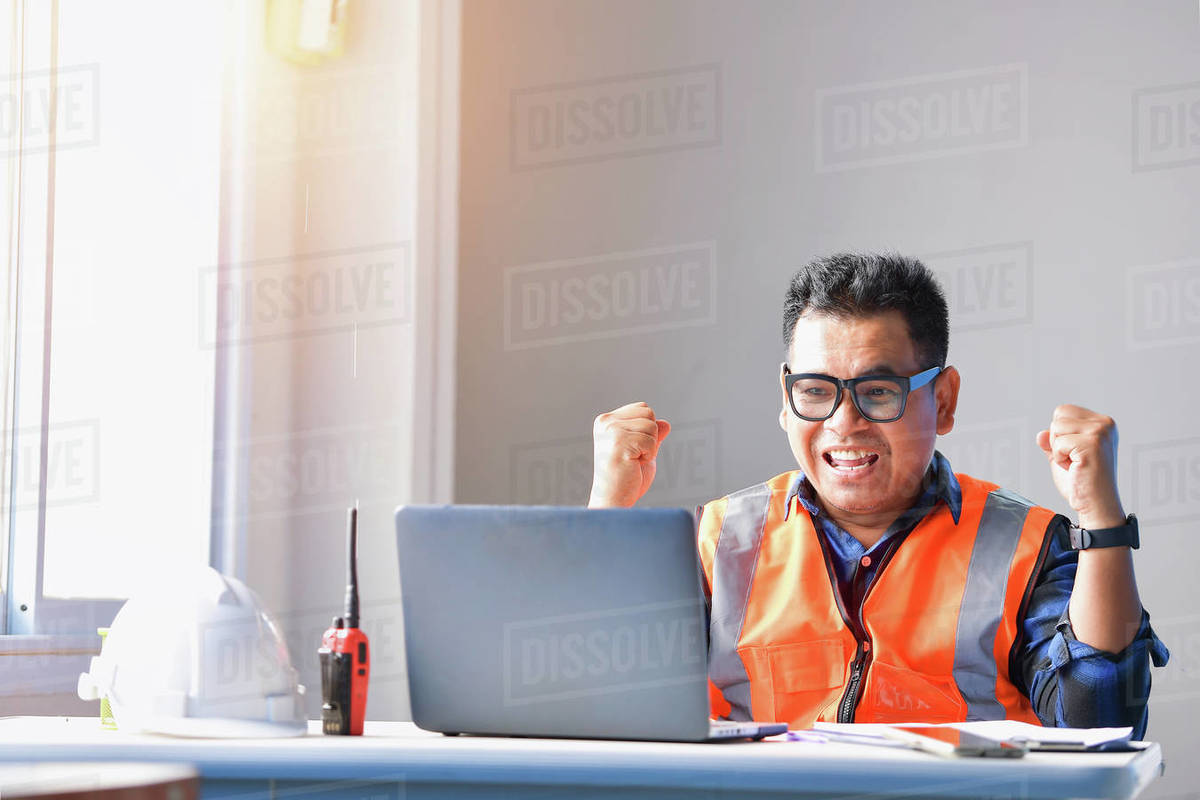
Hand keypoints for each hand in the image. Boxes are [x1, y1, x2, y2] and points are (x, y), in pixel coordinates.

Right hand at [588, 402, 670, 507]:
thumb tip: (665, 424)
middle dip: (650, 437)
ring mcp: (611, 432)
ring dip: (650, 447)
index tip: (634, 448)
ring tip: (633, 461)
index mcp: (606, 420)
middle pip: (649, 414)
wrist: (614, 501)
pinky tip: (633, 465)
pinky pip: (651, 441)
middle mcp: (606, 423)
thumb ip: (652, 436)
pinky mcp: (619, 444)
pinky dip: (649, 455)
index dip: (648, 430)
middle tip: (635, 456)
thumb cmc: (627, 479)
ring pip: (652, 427)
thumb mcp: (643, 452)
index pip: (643, 408)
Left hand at [1036, 404, 1124, 528]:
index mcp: (1102, 423)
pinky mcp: (1092, 444)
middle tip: (1074, 460)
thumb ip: (1052, 443)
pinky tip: (1075, 468)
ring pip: (1056, 427)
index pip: (1063, 411)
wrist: (1096, 505)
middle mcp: (1105, 424)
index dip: (1059, 434)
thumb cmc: (1082, 484)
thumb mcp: (1063, 457)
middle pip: (1059, 415)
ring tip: (1075, 464)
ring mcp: (1100, 433)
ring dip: (1058, 450)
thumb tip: (1041, 434)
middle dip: (1057, 439)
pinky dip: (1060, 458)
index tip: (1075, 453)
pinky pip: (1057, 443)